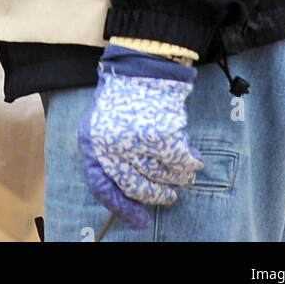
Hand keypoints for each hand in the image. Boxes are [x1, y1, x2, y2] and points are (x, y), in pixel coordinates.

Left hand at [77, 45, 202, 229]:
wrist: (141, 62)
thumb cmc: (122, 93)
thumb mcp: (102, 123)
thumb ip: (110, 154)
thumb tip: (132, 194)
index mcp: (92, 144)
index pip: (104, 188)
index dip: (122, 208)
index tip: (140, 221)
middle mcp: (111, 147)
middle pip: (137, 187)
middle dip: (156, 195)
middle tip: (169, 195)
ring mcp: (137, 143)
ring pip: (162, 176)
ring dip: (176, 180)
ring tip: (182, 174)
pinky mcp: (163, 136)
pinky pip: (180, 162)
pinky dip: (190, 164)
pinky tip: (193, 159)